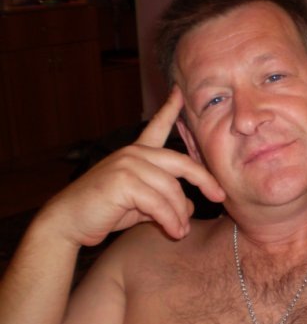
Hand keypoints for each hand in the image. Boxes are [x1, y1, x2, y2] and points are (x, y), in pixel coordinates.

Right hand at [42, 87, 225, 246]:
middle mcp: (134, 153)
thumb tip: (190, 205)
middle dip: (205, 180)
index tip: (180, 91)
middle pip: (182, 163)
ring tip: (182, 231)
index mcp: (137, 153)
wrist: (69, 222)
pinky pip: (160, 203)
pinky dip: (171, 220)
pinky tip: (174, 231)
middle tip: (220, 196)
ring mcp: (128, 164)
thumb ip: (165, 199)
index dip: (171, 108)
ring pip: (172, 189)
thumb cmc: (105, 211)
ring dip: (181, 214)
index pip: (157, 126)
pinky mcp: (123, 181)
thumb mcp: (141, 204)